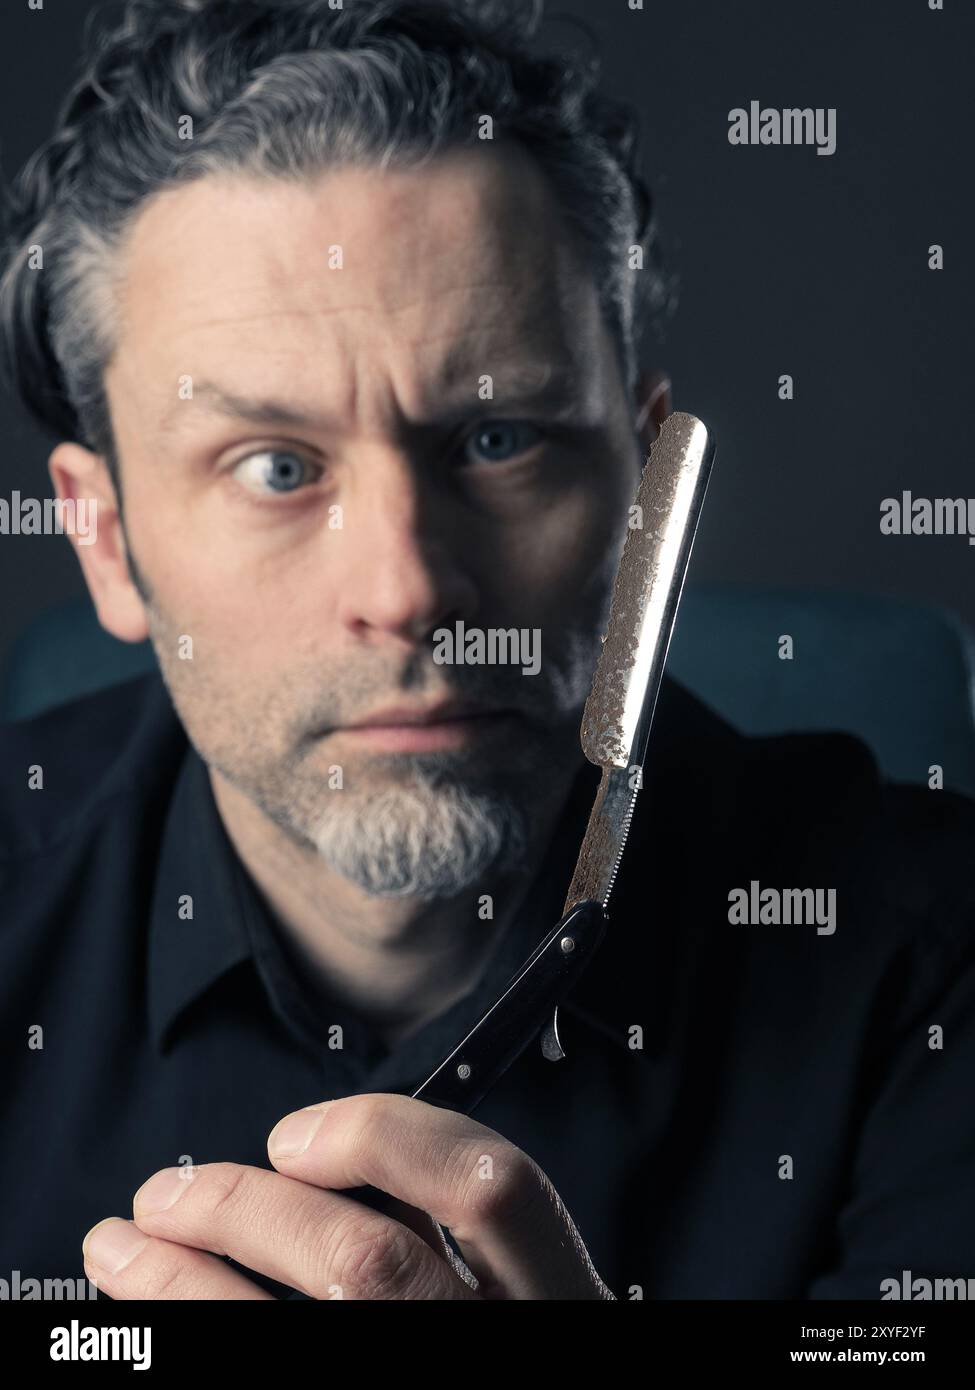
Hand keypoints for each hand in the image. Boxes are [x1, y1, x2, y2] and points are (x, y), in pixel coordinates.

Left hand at [82, 1093, 615, 1299]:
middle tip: (163, 1194)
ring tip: (121, 1249)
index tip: (293, 1137)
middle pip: (364, 1262)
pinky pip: (262, 1375)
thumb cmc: (493, 1333)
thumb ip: (438, 1223)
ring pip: (285, 1340)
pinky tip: (150, 1321)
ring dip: (179, 1286)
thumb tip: (326, 1154)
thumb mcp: (508, 1284)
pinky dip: (187, 1337)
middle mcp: (495, 1345)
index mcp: (551, 1294)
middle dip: (244, 1211)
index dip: (384, 1139)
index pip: (488, 1186)